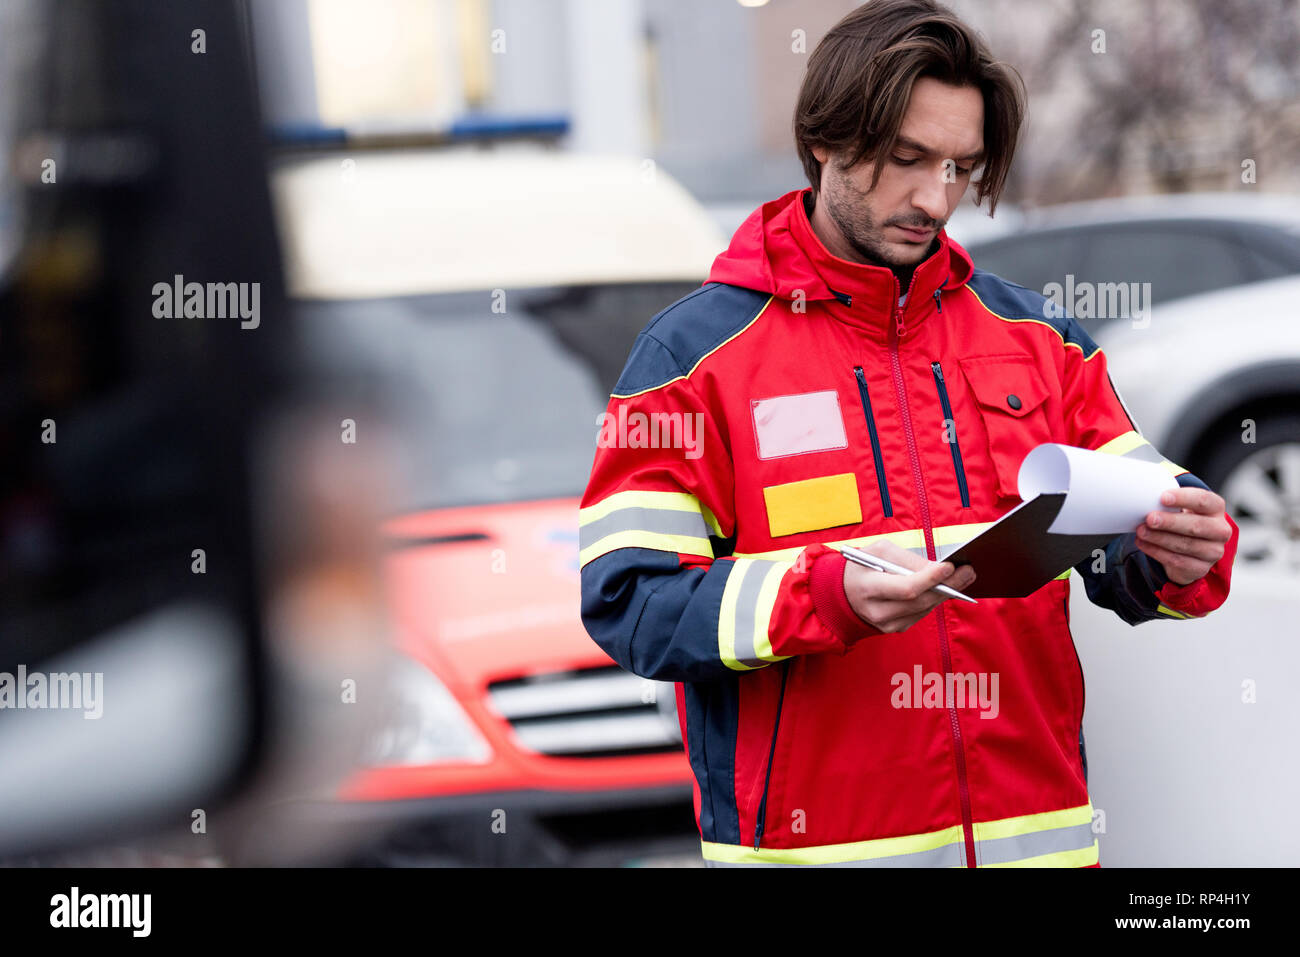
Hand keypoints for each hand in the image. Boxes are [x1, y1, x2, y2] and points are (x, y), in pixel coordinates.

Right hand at [842, 539, 976, 633]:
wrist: (841, 593)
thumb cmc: (861, 567)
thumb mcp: (878, 551)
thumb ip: (907, 559)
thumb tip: (938, 568)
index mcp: (868, 588)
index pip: (906, 588)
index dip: (930, 578)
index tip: (949, 567)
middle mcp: (877, 611)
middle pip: (921, 601)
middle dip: (948, 585)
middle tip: (969, 571)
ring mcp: (887, 624)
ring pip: (925, 608)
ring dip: (946, 593)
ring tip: (965, 577)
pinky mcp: (896, 629)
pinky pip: (921, 613)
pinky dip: (935, 600)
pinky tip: (947, 588)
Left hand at [1135, 487, 1232, 585]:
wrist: (1190, 549)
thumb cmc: (1183, 520)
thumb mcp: (1181, 507)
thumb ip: (1170, 503)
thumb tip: (1146, 500)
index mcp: (1216, 509)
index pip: (1204, 500)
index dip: (1184, 498)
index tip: (1163, 497)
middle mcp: (1220, 531)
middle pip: (1196, 525)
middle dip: (1170, 522)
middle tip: (1150, 518)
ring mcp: (1213, 552)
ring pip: (1185, 545)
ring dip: (1159, 538)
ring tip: (1141, 531)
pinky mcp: (1201, 568)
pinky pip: (1177, 560)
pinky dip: (1156, 551)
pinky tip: (1143, 543)